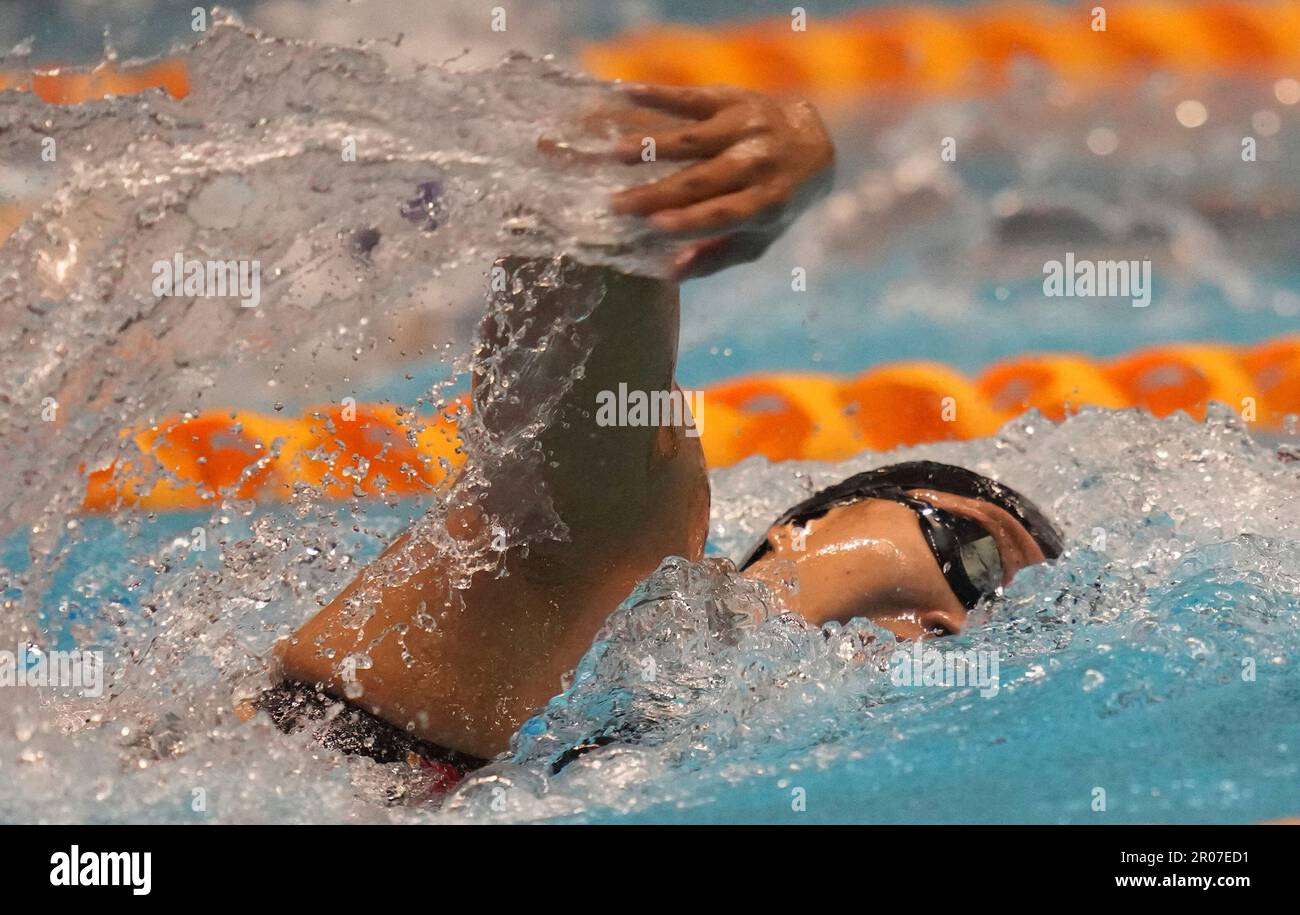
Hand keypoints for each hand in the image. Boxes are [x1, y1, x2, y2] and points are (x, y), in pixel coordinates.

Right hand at [609, 84, 833, 279]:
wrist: (812, 143)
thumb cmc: (774, 202)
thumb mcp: (758, 238)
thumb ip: (716, 257)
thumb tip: (670, 272)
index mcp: (766, 203)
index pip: (724, 213)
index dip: (690, 220)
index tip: (654, 225)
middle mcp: (758, 162)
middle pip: (701, 180)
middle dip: (657, 192)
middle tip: (616, 203)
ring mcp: (746, 127)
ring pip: (693, 138)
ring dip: (653, 144)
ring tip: (617, 152)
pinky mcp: (733, 99)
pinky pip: (693, 97)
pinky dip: (660, 96)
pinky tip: (629, 95)